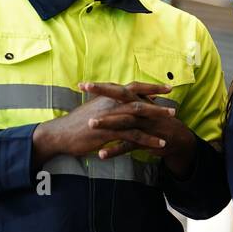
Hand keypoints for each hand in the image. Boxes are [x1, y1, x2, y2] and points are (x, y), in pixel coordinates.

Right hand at [32, 81, 191, 171]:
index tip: (167, 88)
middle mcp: (110, 103)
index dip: (150, 87)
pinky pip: (132, 135)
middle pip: (139, 98)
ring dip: (157, 119)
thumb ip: (109, 105)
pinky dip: (148, 139)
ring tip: (172, 124)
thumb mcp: (94, 110)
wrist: (58, 135)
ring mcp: (109, 117)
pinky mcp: (107, 132)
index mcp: (107, 96)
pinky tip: (160, 144)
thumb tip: (123, 102)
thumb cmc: (76, 124)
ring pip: (138, 115)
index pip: (132, 87)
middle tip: (174, 107)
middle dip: (158, 102)